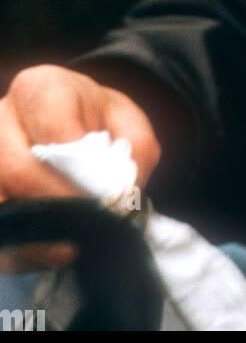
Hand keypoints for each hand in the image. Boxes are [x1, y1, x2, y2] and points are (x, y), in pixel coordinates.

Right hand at [0, 64, 159, 272]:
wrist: (73, 122)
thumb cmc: (97, 122)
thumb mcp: (127, 122)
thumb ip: (135, 148)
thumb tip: (120, 190)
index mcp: (41, 89)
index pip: (53, 129)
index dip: (78, 169)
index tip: (101, 197)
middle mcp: (1, 117)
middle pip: (14, 169)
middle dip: (55, 205)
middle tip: (86, 228)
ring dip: (33, 234)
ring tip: (68, 248)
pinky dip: (16, 249)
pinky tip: (46, 253)